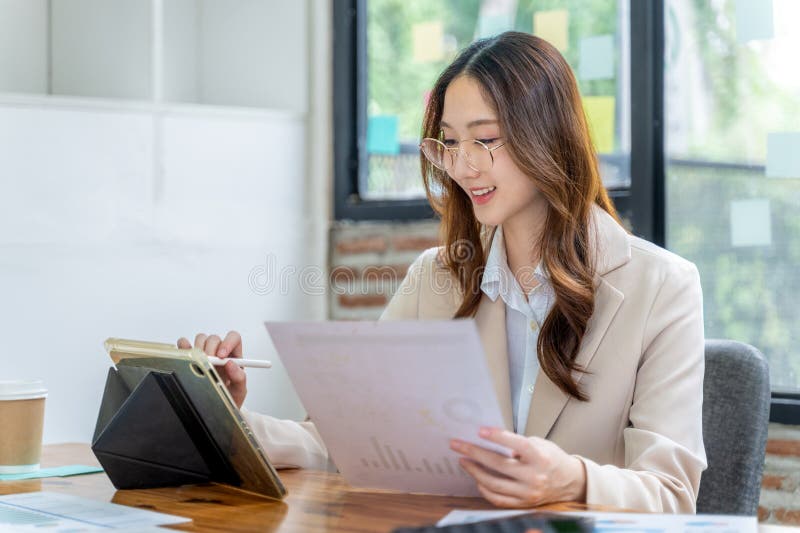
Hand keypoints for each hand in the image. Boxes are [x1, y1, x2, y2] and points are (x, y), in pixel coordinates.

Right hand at [177, 331, 246, 408]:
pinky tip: (185, 357)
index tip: (221, 356)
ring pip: (201, 338)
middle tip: (208, 363)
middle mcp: (219, 351)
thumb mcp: (239, 391)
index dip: (227, 343)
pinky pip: (185, 344)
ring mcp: (205, 352)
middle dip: (210, 350)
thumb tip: (231, 363)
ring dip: (198, 349)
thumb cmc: (229, 396)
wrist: (217, 407)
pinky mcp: (191, 356)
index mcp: (233, 356)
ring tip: (199, 364)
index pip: (233, 338)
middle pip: (214, 338)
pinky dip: (184, 347)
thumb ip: (239, 378)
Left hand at [450, 427, 585, 507]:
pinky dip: (484, 489)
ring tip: (463, 460)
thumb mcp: (540, 444)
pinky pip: (498, 499)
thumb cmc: (552, 459)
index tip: (480, 430)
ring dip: (474, 471)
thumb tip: (490, 440)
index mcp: (541, 457)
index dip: (498, 437)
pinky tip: (476, 478)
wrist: (570, 482)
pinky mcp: (523, 503)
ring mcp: (528, 493)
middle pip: (499, 465)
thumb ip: (518, 444)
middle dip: (474, 453)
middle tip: (458, 444)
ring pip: (495, 483)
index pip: (517, 445)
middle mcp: (535, 477)